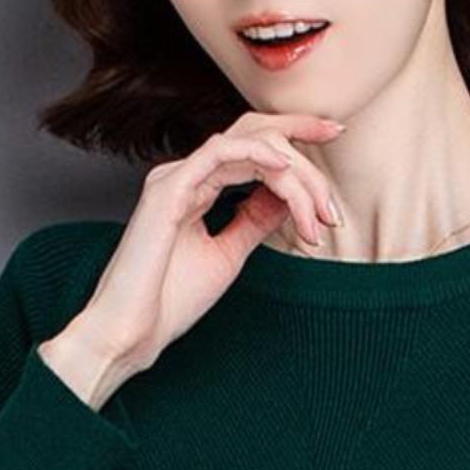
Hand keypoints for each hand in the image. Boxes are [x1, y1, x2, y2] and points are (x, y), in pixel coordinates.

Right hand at [59, 110, 346, 385]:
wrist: (132, 331)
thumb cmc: (170, 300)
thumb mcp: (229, 253)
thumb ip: (255, 220)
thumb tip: (290, 197)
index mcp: (197, 185)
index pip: (254, 147)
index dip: (297, 139)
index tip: (336, 137)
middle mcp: (186, 174)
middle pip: (257, 137)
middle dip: (305, 149)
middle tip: (333, 200)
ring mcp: (175, 177)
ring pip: (248, 145)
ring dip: (294, 175)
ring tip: (317, 212)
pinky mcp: (168, 189)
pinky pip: (219, 152)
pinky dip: (257, 155)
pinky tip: (285, 170)